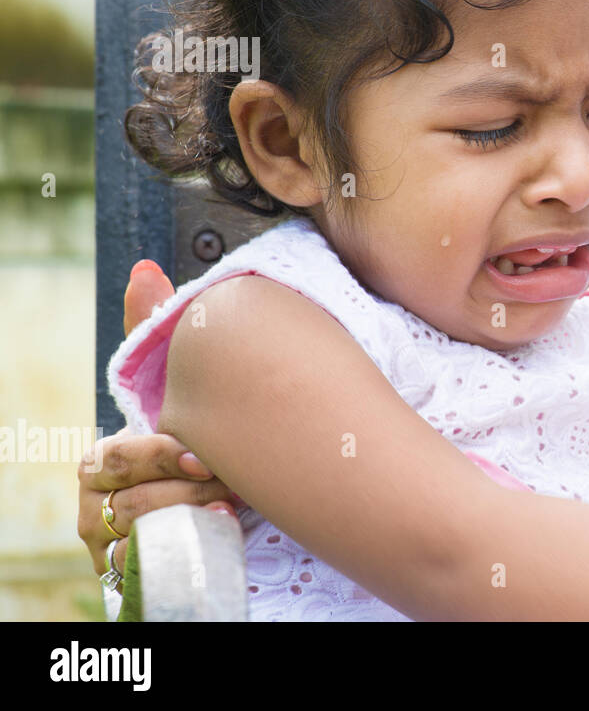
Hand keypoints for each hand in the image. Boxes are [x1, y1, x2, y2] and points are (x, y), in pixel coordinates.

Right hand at [79, 260, 237, 581]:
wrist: (219, 514)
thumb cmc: (199, 446)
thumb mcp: (185, 393)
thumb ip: (158, 333)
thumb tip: (142, 268)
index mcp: (106, 460)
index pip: (114, 456)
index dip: (157, 455)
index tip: (203, 454)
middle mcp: (98, 505)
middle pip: (124, 500)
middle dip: (178, 484)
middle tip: (224, 477)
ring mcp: (110, 544)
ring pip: (138, 531)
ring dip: (191, 513)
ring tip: (234, 504)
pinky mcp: (130, 576)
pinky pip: (143, 568)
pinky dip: (183, 548)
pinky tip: (218, 533)